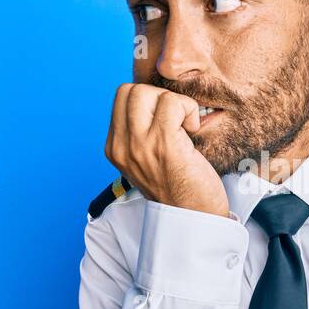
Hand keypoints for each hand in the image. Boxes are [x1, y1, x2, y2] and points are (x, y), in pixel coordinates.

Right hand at [104, 83, 229, 217]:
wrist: (193, 219)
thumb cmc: (178, 188)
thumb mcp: (146, 161)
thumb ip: (140, 134)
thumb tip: (153, 100)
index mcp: (115, 148)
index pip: (121, 98)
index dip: (148, 100)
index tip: (166, 120)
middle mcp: (122, 146)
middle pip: (130, 90)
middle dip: (158, 96)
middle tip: (176, 119)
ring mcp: (140, 145)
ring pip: (147, 92)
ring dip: (174, 103)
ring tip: (184, 126)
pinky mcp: (163, 145)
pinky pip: (172, 104)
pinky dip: (187, 109)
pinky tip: (193, 130)